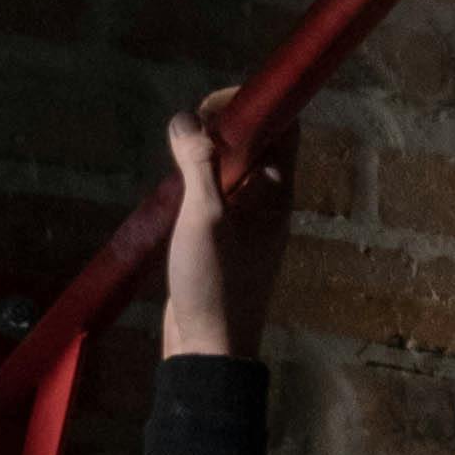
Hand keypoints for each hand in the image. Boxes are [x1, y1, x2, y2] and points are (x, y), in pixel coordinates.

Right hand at [161, 90, 297, 360]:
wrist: (209, 349)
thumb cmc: (214, 282)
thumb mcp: (204, 217)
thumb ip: (198, 165)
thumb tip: (185, 119)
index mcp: (278, 192)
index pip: (284, 126)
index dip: (253, 105)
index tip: (210, 109)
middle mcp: (268, 202)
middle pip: (254, 143)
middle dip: (220, 128)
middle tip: (185, 134)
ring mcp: (246, 222)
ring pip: (230, 170)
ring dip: (203, 158)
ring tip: (174, 161)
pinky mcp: (222, 240)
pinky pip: (214, 197)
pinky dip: (193, 186)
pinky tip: (170, 195)